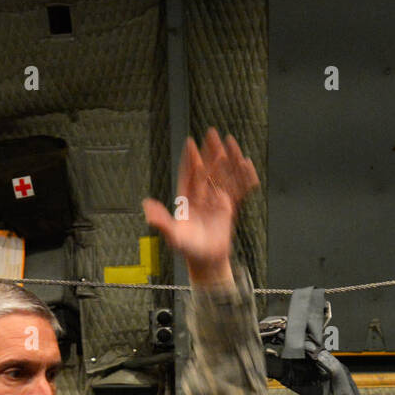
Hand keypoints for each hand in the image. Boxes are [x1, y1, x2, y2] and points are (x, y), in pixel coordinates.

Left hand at [142, 128, 258, 284]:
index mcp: (186, 200)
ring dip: (227, 159)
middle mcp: (201, 197)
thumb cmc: (188, 249)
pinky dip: (243, 178)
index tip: (191, 142)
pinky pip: (238, 190)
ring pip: (223, 175)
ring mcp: (216, 200)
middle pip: (207, 169)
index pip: (189, 175)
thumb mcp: (173, 236)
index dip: (189, 159)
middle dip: (210, 152)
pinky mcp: (229, 208)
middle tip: (213, 133)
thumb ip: (161, 221)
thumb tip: (146, 207)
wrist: (207, 261)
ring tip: (231, 141)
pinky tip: (247, 164)